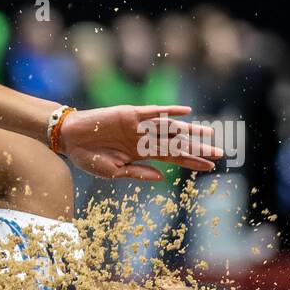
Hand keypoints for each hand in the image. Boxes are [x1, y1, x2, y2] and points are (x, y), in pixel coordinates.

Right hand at [58, 105, 221, 180]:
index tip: (210, 168)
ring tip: (209, 133)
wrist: (70, 138)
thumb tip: (162, 177)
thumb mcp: (112, 172)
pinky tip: (186, 113)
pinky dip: (170, 112)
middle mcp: (145, 139)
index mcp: (141, 154)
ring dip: (190, 131)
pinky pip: (155, 112)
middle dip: (198, 148)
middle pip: (177, 144)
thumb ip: (137, 173)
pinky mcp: (131, 114)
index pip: (173, 159)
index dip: (192, 163)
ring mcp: (139, 126)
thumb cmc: (88, 157)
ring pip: (171, 128)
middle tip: (220, 152)